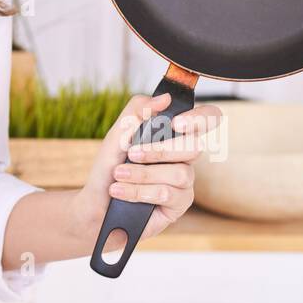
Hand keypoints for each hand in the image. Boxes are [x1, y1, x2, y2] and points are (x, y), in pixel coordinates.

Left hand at [66, 91, 222, 248]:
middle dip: (159, 150)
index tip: (176, 123)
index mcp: (173, 135)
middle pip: (194, 146)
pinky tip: (121, 192)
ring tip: (119, 175)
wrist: (96, 204)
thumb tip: (165, 98)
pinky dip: (140, 191)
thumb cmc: (109, 168)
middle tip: (131, 153)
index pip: (206, 119)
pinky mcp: (179, 204)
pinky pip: (168, 193)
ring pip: (179, 172)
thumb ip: (137, 112)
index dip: (201, 118)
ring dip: (143, 174)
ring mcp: (184, 182)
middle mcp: (183, 157)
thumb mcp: (117, 135)